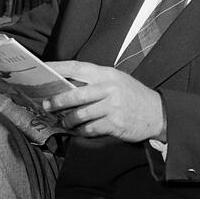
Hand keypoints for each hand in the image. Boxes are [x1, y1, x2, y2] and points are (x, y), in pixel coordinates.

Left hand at [42, 61, 165, 142]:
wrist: (157, 113)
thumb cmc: (133, 96)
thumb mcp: (117, 81)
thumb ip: (95, 81)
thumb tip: (66, 85)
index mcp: (107, 74)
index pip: (76, 67)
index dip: (57, 68)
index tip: (42, 69)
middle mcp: (109, 88)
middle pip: (75, 94)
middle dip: (57, 100)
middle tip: (47, 104)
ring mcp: (112, 106)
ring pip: (80, 114)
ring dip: (69, 120)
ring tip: (65, 122)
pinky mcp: (115, 123)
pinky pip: (91, 128)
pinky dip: (82, 131)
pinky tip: (80, 131)